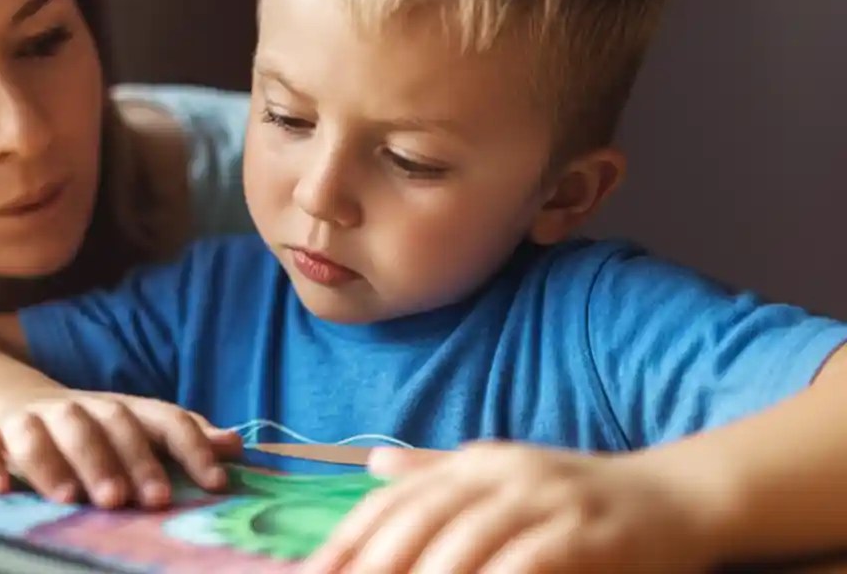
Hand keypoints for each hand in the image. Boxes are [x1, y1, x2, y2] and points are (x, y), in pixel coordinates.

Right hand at [0, 392, 241, 509]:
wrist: (10, 398)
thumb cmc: (91, 428)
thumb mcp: (137, 428)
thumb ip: (181, 438)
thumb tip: (238, 445)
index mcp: (120, 409)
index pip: (162, 418)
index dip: (191, 446)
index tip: (215, 483)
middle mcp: (77, 409)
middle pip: (99, 422)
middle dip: (115, 459)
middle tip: (127, 499)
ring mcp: (31, 419)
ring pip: (39, 429)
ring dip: (53, 461)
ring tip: (68, 498)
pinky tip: (1, 489)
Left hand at [301, 441, 718, 573]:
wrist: (679, 495)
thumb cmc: (582, 494)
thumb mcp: (505, 476)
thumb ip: (439, 472)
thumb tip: (372, 466)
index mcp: (474, 463)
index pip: (393, 500)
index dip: (347, 539)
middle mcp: (501, 474)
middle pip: (418, 519)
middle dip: (371, 564)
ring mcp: (544, 500)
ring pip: (464, 541)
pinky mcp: (585, 533)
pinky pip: (525, 561)